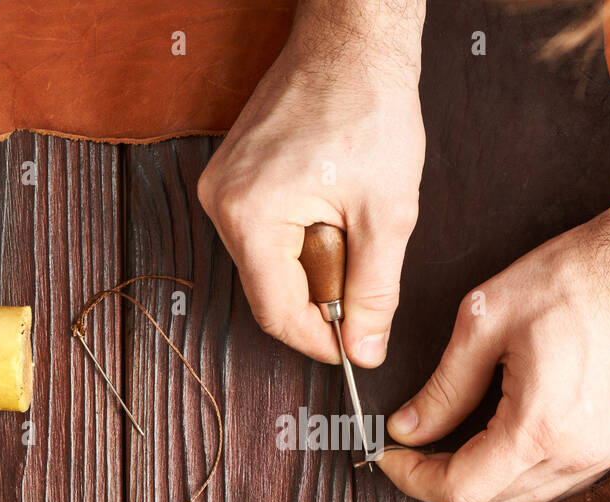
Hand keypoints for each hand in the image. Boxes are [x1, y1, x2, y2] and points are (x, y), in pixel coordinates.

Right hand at [197, 9, 424, 367]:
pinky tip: (333, 208)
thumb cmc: (369, 109)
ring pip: (270, 262)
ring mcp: (223, 186)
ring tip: (353, 228)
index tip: (355, 349)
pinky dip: (304, 238)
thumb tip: (365, 349)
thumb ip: (375, 292)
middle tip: (366, 277)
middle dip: (321, 296)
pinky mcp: (234, 175)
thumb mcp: (387, 215)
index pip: (276, 313)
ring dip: (314, 264)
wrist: (354, 43)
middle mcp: (222, 203)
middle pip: (270, 289)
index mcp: (249, 216)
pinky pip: (267, 232)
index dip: (320, 340)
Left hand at [378, 213, 609, 501]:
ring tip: (463, 433)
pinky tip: (510, 432)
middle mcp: (576, 455)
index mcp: (538, 428)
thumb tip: (409, 427)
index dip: (415, 480)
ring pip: (526, 499)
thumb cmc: (579, 279)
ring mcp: (604, 454)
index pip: (461, 489)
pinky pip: (560, 483)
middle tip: (419, 441)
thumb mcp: (486, 322)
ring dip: (487, 477)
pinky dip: (525, 471)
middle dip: (447, 476)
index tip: (393, 458)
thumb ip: (443, 387)